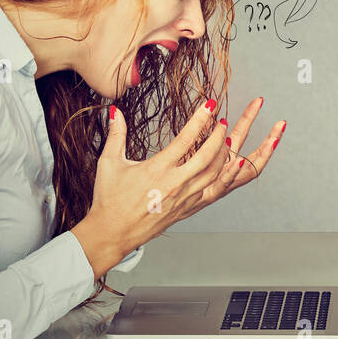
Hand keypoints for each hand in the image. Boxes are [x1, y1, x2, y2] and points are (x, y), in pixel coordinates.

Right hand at [80, 97, 285, 265]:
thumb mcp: (108, 164)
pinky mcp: (187, 209)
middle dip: (219, 136)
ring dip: (223, 154)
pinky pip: (212, 190)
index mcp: (157, 169)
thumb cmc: (109, 199)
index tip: (210, 105)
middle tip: (223, 122)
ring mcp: (184, 198)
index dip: (200, 120)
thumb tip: (115, 111)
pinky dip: (223, 176)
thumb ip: (116, 135)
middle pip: (207, 156)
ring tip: (226, 140)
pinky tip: (228, 166)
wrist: (112, 233)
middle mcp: (175, 183)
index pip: (185, 139)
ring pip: (213, 174)